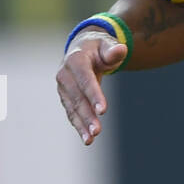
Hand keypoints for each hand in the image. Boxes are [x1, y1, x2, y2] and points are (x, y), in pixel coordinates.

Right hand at [56, 30, 126, 144]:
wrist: (82, 49)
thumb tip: (121, 50)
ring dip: (82, 124)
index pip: (85, 79)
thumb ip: (113, 49)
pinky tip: (87, 138)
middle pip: (77, 97)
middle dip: (87, 115)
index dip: (94, 95)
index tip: (103, 110)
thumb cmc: (100, 48)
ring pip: (73, 108)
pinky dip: (78, 125)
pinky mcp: (65, 97)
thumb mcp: (108, 44)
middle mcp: (65, 74)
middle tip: (97, 131)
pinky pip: (71, 113)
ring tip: (91, 138)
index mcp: (75, 59)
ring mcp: (62, 87)